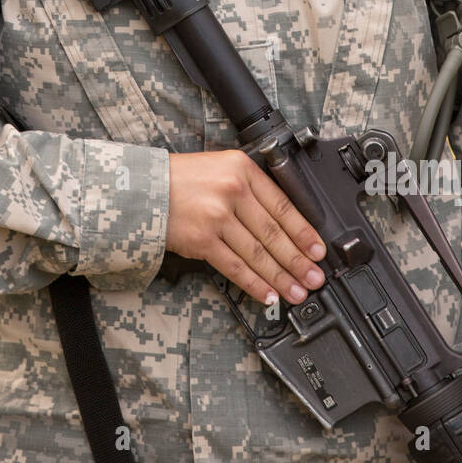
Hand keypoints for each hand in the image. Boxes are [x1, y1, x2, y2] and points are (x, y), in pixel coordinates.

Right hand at [167, 149, 325, 304]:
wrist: (143, 189)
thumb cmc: (181, 179)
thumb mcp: (221, 168)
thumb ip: (250, 189)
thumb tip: (282, 224)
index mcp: (242, 170)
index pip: (282, 205)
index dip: (304, 232)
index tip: (318, 250)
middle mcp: (232, 191)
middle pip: (274, 233)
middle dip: (298, 260)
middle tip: (315, 277)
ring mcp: (217, 217)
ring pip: (258, 253)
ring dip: (281, 277)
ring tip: (297, 291)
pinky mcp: (202, 240)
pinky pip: (235, 267)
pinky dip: (254, 284)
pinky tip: (268, 294)